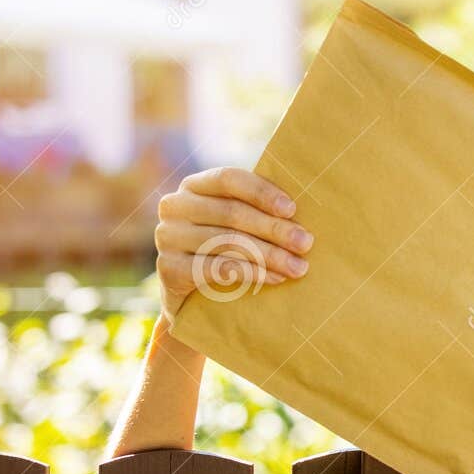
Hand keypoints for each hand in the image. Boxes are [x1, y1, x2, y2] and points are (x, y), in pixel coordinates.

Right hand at [154, 167, 312, 323]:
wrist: (191, 294)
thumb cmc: (224, 249)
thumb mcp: (236, 223)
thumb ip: (256, 210)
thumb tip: (297, 213)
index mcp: (194, 186)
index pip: (228, 179)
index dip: (261, 192)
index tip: (292, 210)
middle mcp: (175, 206)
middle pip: (232, 213)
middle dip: (274, 229)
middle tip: (305, 243)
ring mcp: (167, 237)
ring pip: (228, 242)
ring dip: (270, 255)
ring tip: (297, 267)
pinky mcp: (168, 268)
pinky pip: (217, 268)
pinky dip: (251, 273)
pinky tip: (274, 278)